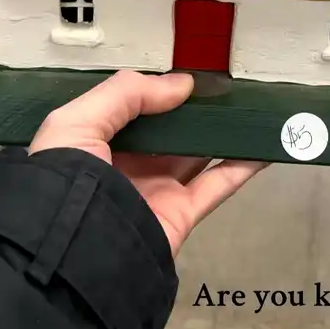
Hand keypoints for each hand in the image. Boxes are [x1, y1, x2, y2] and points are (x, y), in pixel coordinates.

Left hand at [29, 70, 266, 255]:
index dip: (159, 92)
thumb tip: (183, 85)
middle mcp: (127, 166)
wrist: (72, 254)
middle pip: (169, 132)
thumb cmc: (66, 178)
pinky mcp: (182, 215)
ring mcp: (157, 191)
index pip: (133, 110)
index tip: (191, 75)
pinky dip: (243, 166)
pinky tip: (263, 145)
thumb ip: (127, 94)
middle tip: (226, 87)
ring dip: (223, 133)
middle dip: (195, 110)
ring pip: (198, 155)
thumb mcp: (77, 121)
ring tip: (252, 108)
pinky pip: (218, 185)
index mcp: (96, 143)